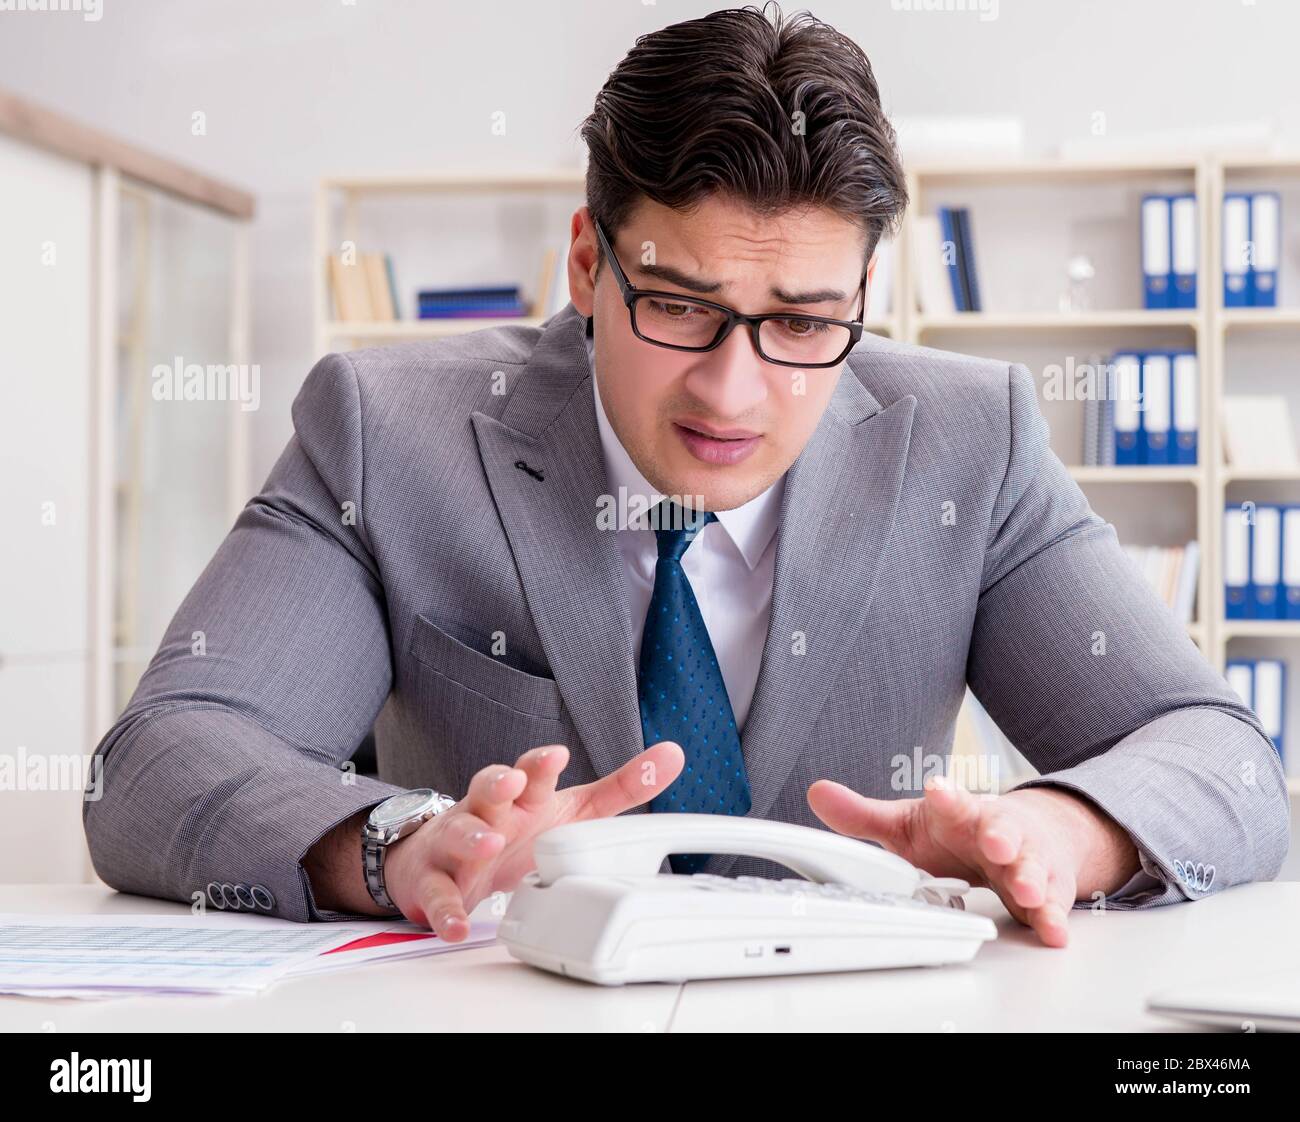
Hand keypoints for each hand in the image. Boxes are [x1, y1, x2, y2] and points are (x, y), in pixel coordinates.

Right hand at [383, 740, 684, 940]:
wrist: (444, 855)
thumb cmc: (516, 827)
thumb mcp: (572, 808)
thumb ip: (622, 786)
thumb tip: (671, 756)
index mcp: (522, 796)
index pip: (529, 771)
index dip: (540, 763)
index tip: (556, 756)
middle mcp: (487, 813)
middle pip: (487, 790)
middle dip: (499, 782)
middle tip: (514, 783)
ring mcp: (456, 846)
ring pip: (457, 834)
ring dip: (471, 838)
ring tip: (487, 845)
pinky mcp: (435, 882)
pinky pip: (438, 895)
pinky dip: (447, 911)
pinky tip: (457, 925)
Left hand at [806, 775, 1138, 946]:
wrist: (1029, 832)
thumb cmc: (960, 831)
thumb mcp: (910, 823)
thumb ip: (864, 815)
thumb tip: (816, 793)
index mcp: (960, 814)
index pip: (952, 801)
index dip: (946, 796)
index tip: (937, 791)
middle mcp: (996, 833)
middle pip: (1000, 831)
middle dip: (999, 837)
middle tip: (994, 844)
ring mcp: (1025, 860)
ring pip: (1031, 867)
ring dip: (1029, 878)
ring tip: (1025, 889)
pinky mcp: (1046, 889)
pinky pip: (1052, 905)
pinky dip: (1053, 918)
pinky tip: (1053, 931)